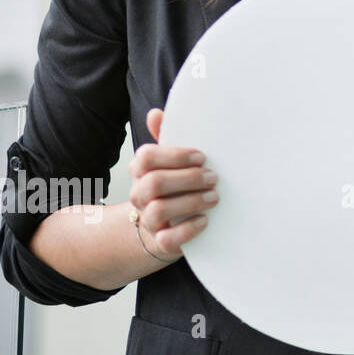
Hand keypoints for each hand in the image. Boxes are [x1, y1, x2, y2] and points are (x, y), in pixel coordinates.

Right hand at [126, 108, 217, 259]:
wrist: (165, 225)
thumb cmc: (174, 185)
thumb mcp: (171, 161)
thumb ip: (166, 138)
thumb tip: (156, 113)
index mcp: (141, 170)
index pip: (146, 157)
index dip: (175, 156)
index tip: (202, 156)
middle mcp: (140, 194)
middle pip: (154, 183)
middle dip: (188, 179)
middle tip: (213, 177)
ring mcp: (148, 219)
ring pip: (159, 210)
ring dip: (191, 202)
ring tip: (213, 197)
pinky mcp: (160, 241)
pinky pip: (167, 239)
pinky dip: (187, 230)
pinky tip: (204, 220)